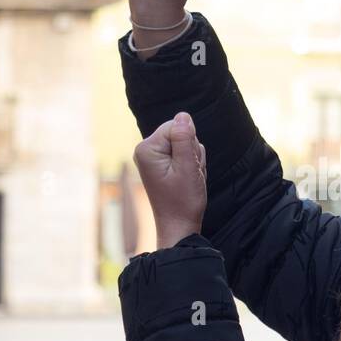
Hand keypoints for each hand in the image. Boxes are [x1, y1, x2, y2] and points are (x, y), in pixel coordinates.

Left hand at [134, 111, 206, 249]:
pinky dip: (191, 166)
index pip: (176, 126)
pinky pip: (184, 154)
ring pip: (186, 144)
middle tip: (189, 175)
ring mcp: (154, 158)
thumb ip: (185, 138)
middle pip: (181, 133)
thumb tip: (183, 116)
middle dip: (192, 152)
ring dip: (193, 160)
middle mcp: (146, 150)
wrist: (179, 225)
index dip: (189, 144)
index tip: (187, 167)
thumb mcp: (188, 167)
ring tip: (188, 180)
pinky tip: (187, 181)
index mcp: (147, 148)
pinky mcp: (162, 164)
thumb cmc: (183, 200)